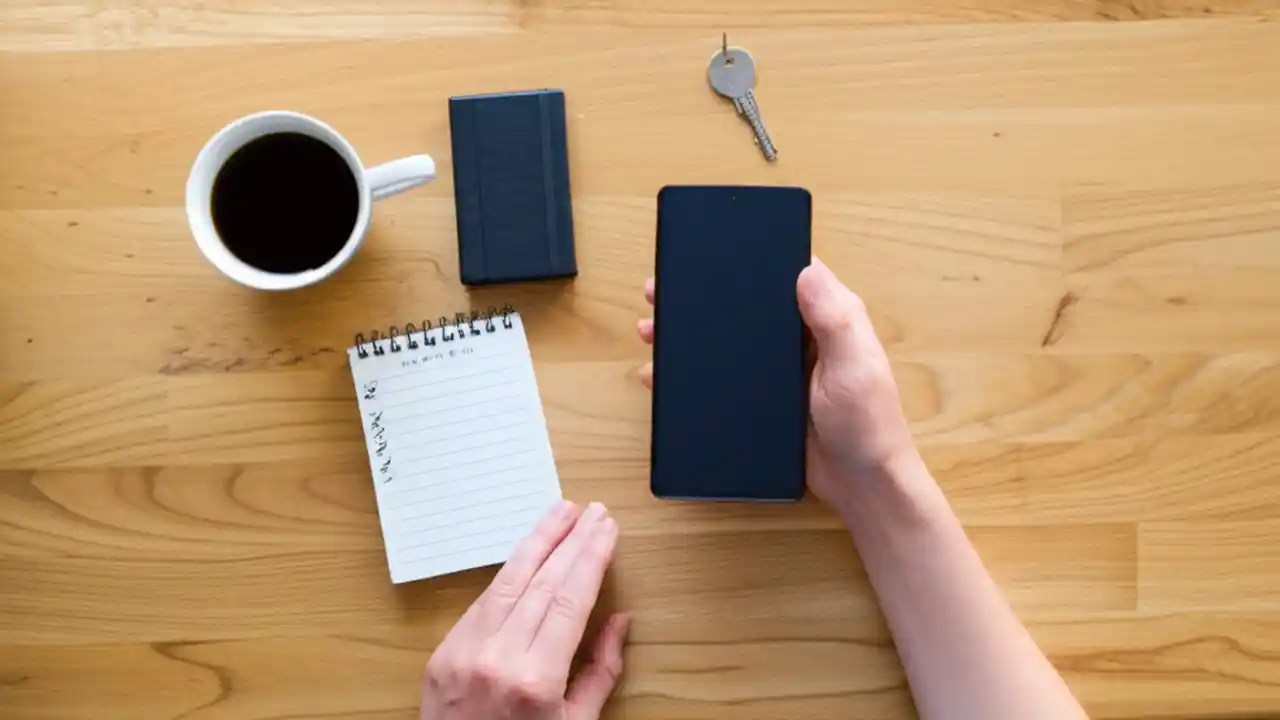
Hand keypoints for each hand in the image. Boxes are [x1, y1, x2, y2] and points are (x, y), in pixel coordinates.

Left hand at [421, 501, 629, 719]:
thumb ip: (600, 672)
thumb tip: (619, 621)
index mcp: (535, 681)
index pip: (572, 599)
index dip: (592, 558)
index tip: (607, 529)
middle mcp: (496, 660)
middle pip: (542, 582)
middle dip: (571, 541)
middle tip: (592, 512)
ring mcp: (463, 654)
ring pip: (507, 581)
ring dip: (536, 542)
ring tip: (560, 513)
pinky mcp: (442, 654)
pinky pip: (481, 603)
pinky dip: (508, 574)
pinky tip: (527, 553)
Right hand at [636, 258, 920, 516]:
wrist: (861, 487)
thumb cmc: (869, 426)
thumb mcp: (854, 368)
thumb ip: (834, 319)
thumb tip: (805, 269)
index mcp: (827, 320)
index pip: (786, 273)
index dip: (750, 258)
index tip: (707, 251)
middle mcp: (800, 338)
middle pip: (745, 306)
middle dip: (703, 298)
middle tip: (660, 292)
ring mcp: (779, 370)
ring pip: (726, 342)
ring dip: (690, 335)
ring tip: (652, 331)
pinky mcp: (763, 400)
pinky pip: (721, 379)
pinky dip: (692, 375)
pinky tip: (663, 377)